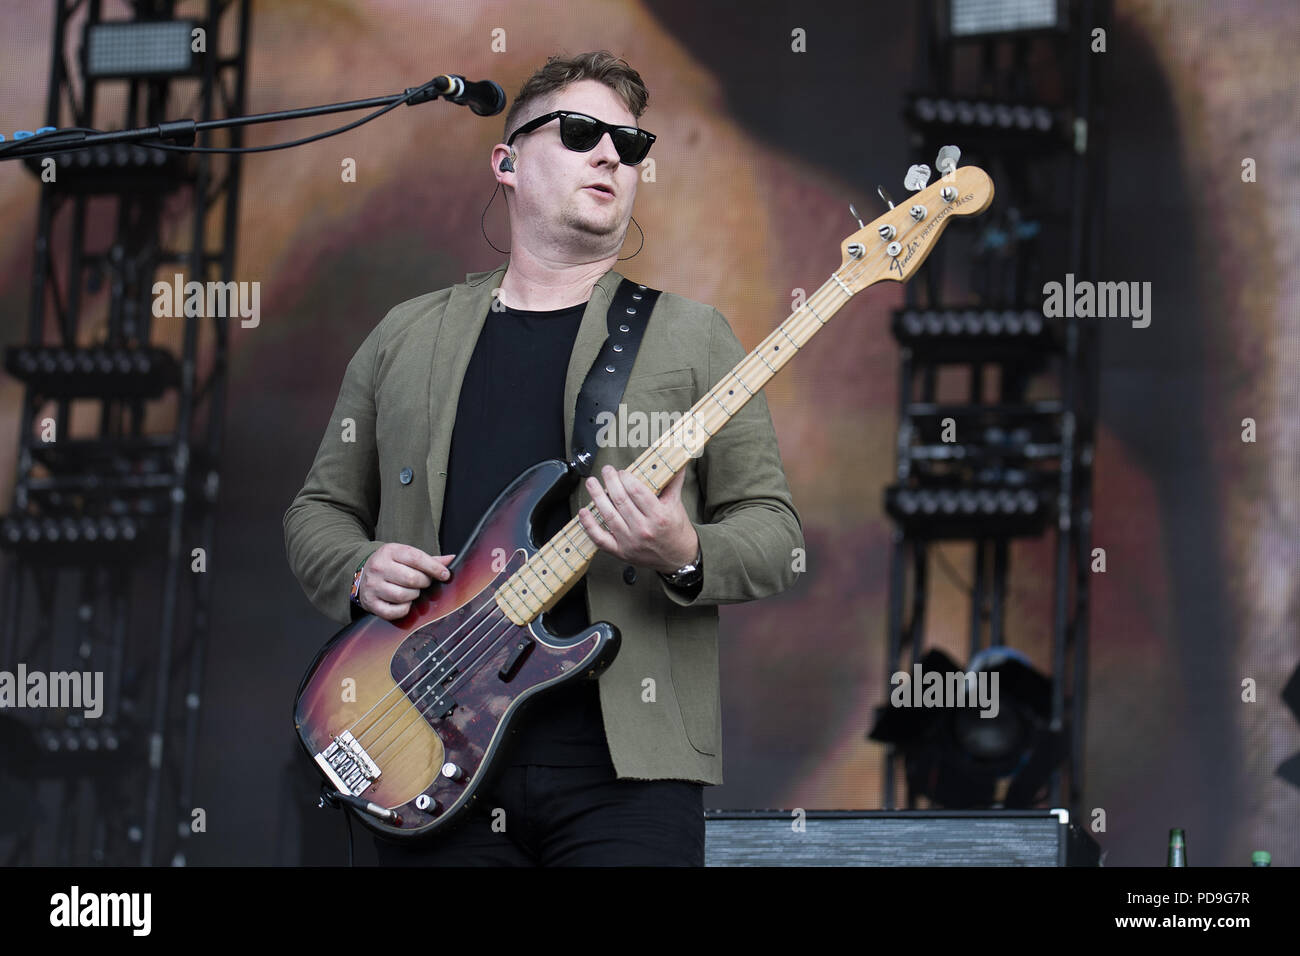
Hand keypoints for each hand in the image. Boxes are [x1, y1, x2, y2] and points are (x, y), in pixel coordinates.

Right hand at [357, 543, 454, 620]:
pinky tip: (404, 603)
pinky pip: (393, 612)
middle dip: (424, 583)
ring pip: (403, 596)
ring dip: (414, 595)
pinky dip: (403, 610)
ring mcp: (372, 586)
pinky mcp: (370, 603)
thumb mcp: (405, 556)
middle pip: (412, 579)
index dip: (434, 568)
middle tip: (424, 583)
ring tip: (413, 591)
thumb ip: (428, 559)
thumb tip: (451, 559)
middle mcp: (379, 567)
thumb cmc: (391, 565)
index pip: (416, 558)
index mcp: (390, 551)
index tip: (445, 574)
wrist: (362, 574)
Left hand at [578, 465, 698, 573]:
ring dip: (596, 497)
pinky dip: (589, 525)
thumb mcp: (677, 503)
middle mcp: (643, 529)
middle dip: (610, 482)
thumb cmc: (676, 528)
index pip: (636, 491)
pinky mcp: (621, 552)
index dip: (625, 478)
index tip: (621, 472)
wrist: (678, 557)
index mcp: (658, 516)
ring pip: (608, 515)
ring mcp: (630, 542)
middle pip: (620, 500)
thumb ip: (674, 481)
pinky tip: (583, 512)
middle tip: (606, 471)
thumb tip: (677, 460)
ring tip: (591, 483)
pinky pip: (600, 538)